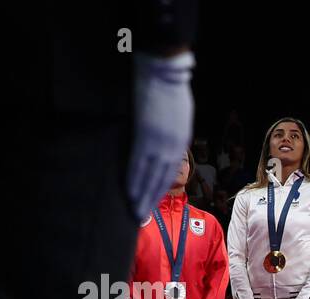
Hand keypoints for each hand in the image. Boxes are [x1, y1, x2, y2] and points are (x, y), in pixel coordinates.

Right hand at [127, 52, 194, 220]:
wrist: (165, 71)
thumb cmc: (171, 90)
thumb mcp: (178, 117)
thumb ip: (171, 134)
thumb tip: (162, 147)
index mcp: (179, 143)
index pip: (169, 174)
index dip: (160, 191)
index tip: (152, 204)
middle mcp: (172, 148)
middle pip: (160, 180)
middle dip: (151, 200)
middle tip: (141, 217)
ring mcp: (159, 144)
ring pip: (150, 177)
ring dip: (142, 196)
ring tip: (136, 211)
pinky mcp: (145, 136)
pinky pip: (138, 164)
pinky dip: (134, 180)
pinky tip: (130, 192)